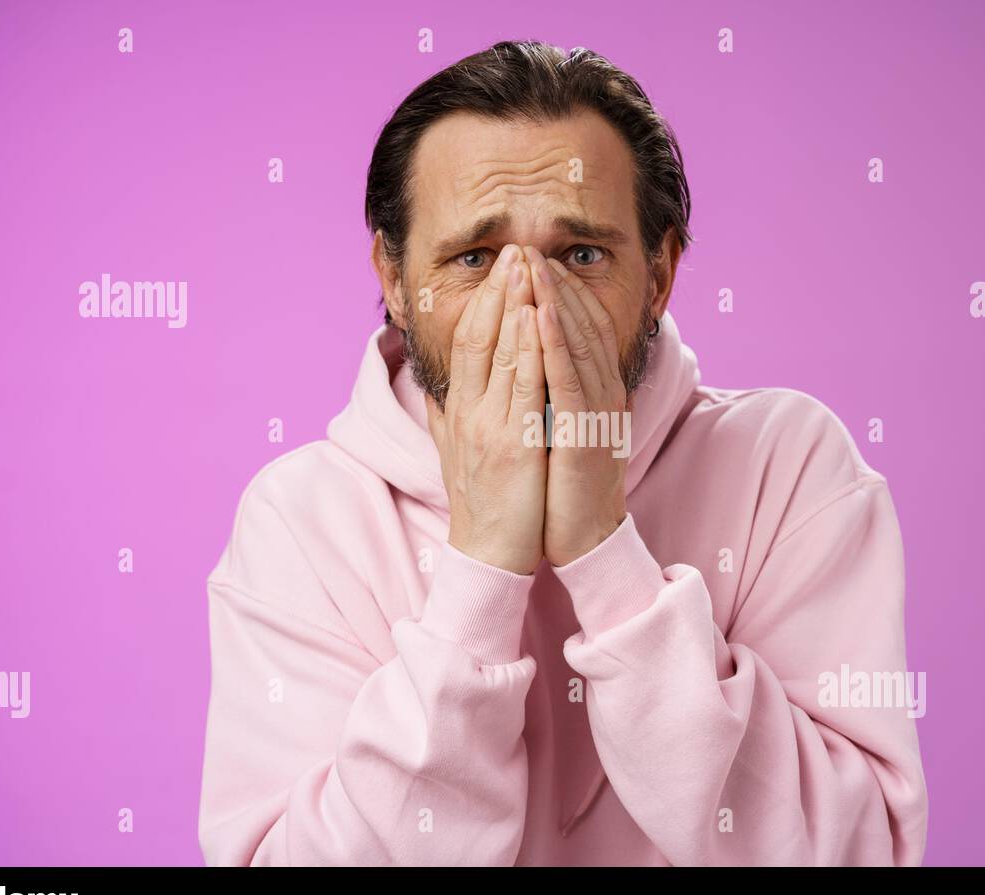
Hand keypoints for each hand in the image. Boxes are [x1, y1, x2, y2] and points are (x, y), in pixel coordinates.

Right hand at [427, 244, 546, 574]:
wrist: (489, 555)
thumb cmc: (481, 505)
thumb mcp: (456, 452)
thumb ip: (450, 416)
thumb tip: (442, 389)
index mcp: (458, 411)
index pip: (467, 343)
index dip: (482, 302)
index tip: (500, 269)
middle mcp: (468, 412)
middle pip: (481, 337)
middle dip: (500, 290)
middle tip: (515, 250)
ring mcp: (491, 426)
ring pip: (503, 353)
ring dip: (517, 305)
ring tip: (529, 267)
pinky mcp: (516, 445)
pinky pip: (526, 386)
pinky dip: (533, 348)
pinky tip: (542, 318)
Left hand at [522, 246, 627, 566]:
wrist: (584, 539)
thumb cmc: (566, 488)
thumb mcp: (560, 428)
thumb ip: (553, 394)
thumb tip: (532, 364)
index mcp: (598, 392)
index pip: (584, 327)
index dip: (563, 291)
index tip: (537, 261)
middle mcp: (604, 394)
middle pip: (584, 324)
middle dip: (556, 283)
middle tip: (531, 246)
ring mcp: (598, 412)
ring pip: (579, 343)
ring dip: (556, 299)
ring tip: (534, 264)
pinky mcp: (585, 433)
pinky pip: (570, 379)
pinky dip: (557, 343)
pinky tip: (542, 313)